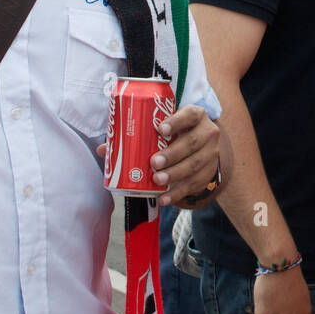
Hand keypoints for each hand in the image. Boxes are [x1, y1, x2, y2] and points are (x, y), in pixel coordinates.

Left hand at [95, 103, 220, 207]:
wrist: (201, 147)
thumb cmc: (175, 134)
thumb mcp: (164, 128)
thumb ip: (137, 135)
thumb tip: (104, 149)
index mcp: (195, 116)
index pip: (189, 115)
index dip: (177, 121)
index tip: (160, 128)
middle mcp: (207, 133)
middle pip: (192, 143)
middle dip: (173, 154)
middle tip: (153, 162)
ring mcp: (211, 154)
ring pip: (195, 165)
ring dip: (175, 174)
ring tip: (157, 180)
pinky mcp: (209, 173)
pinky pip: (194, 185)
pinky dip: (178, 193)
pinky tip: (164, 198)